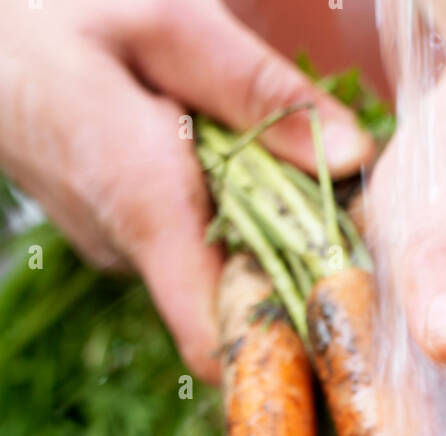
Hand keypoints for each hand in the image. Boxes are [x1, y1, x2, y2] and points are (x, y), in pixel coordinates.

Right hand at [0, 0, 373, 380]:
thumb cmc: (50, 9)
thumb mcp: (166, 20)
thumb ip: (259, 92)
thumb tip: (354, 158)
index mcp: (145, 202)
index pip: (214, 340)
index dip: (282, 350)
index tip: (340, 329)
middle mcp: (129, 246)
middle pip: (238, 297)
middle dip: (296, 263)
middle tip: (340, 206)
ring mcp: (118, 247)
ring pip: (218, 264)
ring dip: (260, 225)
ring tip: (266, 156)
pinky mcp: (116, 233)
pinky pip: (189, 239)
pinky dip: (222, 208)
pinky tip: (217, 153)